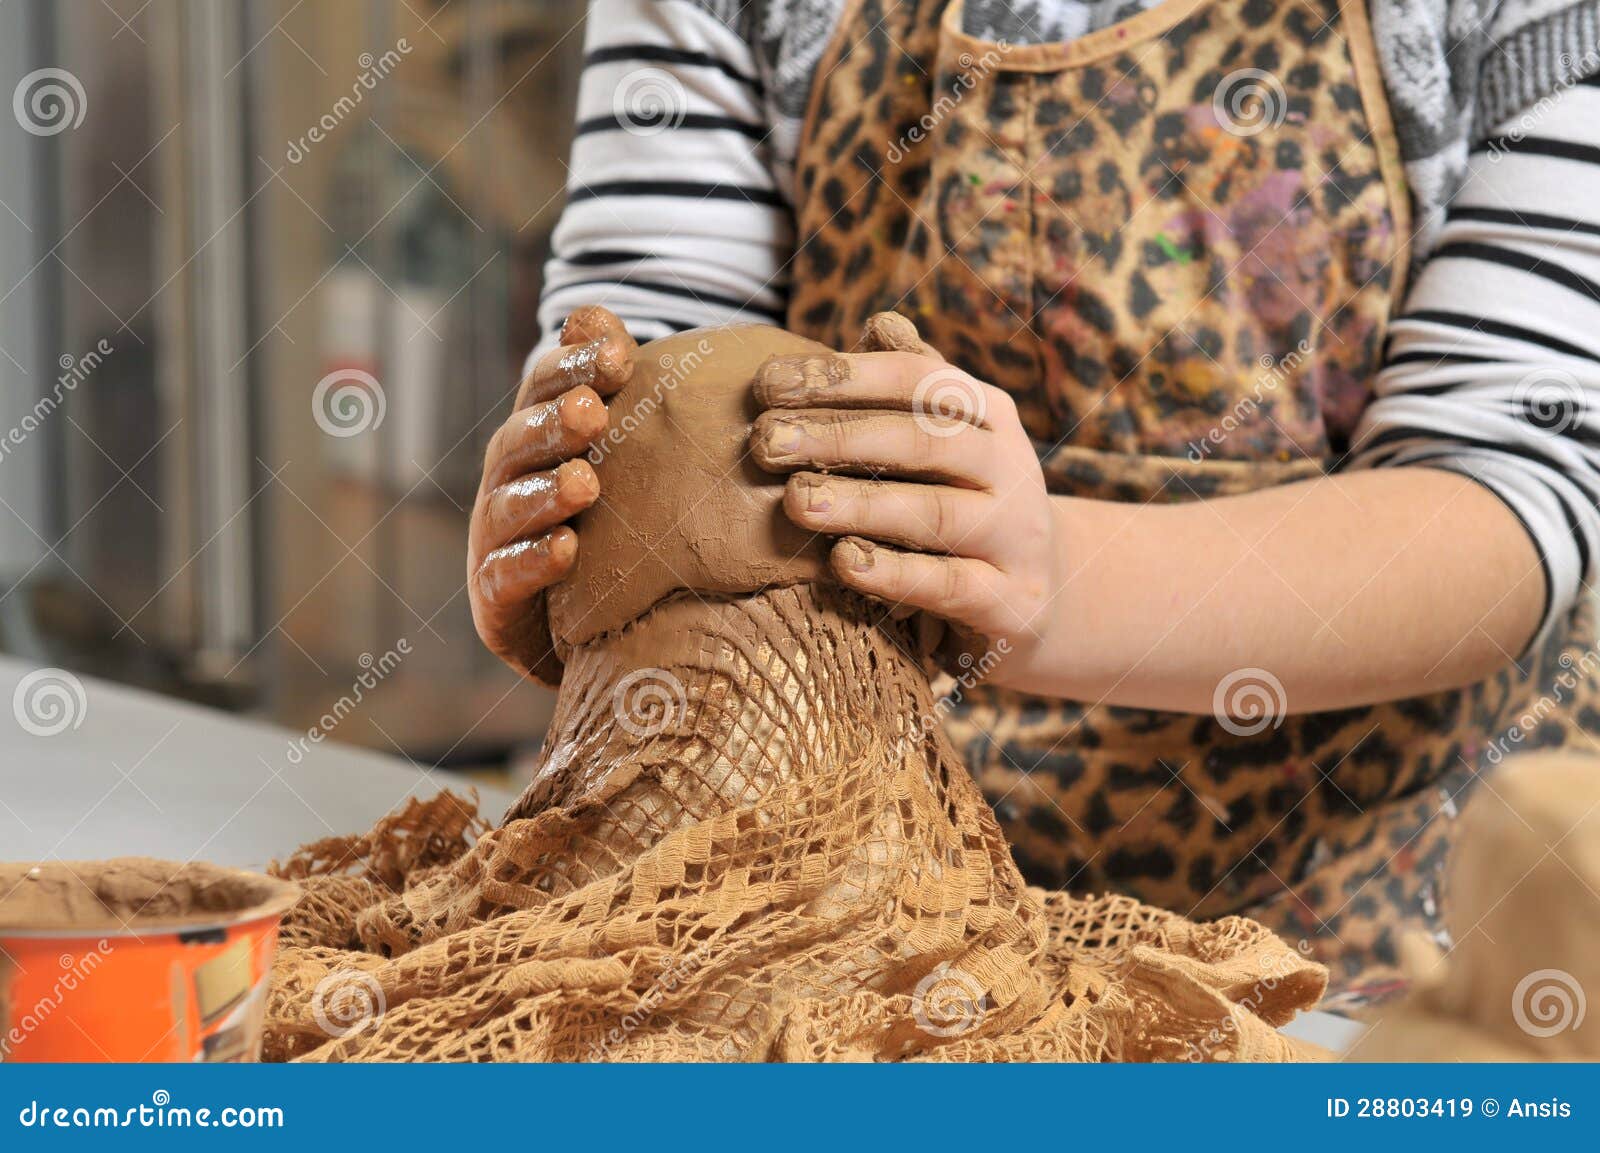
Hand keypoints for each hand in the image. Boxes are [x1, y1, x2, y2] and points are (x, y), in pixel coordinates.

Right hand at [468, 306, 634, 682]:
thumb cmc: (600, 521)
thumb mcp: (609, 454)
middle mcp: (507, 480)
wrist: (581, 628)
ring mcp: (496, 539)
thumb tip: (593, 313)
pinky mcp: (496, 600)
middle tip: (594, 411)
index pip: (545, 390)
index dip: (573, 367)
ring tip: (585, 483)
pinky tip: (566, 550)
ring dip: (545, 492)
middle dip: (555, 424)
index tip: (618, 353)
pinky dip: (533, 561)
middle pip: (522, 441)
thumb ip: (602, 387)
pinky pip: (508, 576)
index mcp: (535, 437)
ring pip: (510, 507)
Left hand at [749, 325, 1060, 673]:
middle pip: (924, 441)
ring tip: (796, 500)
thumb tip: (881, 323)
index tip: (767, 385)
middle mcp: (1011, 468)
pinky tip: (843, 562)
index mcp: (990, 415)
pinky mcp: (1011, 603)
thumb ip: (912, 388)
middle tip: (765, 442)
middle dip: (839, 437)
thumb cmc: (964, 502)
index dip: (843, 377)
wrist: (1036, 598)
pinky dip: (894, 574)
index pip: (918, 379)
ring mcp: (1016, 537)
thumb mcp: (947, 441)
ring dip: (862, 505)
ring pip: (936, 514)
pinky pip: (949, 585)